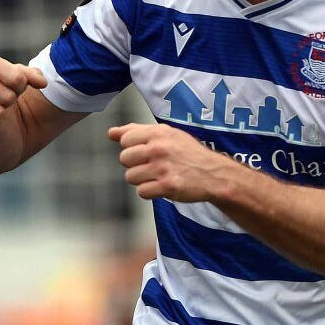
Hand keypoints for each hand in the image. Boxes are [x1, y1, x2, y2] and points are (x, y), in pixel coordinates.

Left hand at [108, 123, 230, 201]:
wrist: (214, 174)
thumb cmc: (187, 153)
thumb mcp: (166, 134)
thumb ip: (137, 131)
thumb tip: (111, 133)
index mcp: (158, 133)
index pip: (125, 140)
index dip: (133, 148)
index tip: (147, 152)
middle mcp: (159, 148)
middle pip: (124, 159)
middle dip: (135, 165)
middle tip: (152, 166)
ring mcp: (163, 168)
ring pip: (131, 177)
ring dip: (142, 180)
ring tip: (158, 176)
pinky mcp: (167, 186)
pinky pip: (141, 192)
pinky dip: (149, 192)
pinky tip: (161, 186)